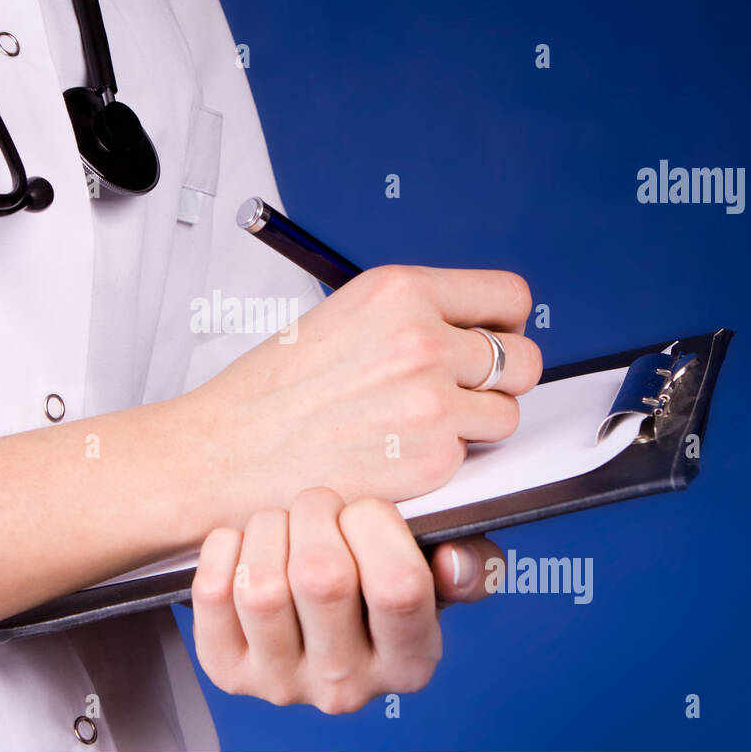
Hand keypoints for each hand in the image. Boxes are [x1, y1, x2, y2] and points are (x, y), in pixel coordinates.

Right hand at [188, 265, 541, 516]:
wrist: (226, 451)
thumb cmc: (273, 390)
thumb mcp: (344, 316)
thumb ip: (412, 315)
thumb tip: (474, 329)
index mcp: (401, 292)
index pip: (509, 296)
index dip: (506, 322)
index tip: (496, 338)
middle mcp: (422, 341)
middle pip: (524, 357)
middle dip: (502, 377)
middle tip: (463, 390)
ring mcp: (430, 403)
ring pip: (507, 413)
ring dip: (476, 422)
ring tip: (418, 424)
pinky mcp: (431, 460)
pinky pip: (472, 456)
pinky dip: (442, 459)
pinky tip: (394, 453)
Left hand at [191, 487, 501, 713]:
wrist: (307, 626)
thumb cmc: (374, 587)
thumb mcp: (432, 576)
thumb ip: (465, 564)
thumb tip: (455, 561)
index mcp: (409, 661)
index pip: (399, 587)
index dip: (376, 525)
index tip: (365, 510)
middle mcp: (347, 684)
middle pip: (323, 577)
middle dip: (317, 514)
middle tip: (320, 506)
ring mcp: (281, 683)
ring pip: (262, 586)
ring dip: (270, 530)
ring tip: (284, 526)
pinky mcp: (228, 670)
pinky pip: (214, 591)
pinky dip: (227, 548)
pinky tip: (248, 545)